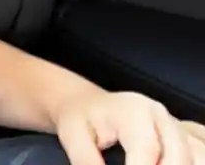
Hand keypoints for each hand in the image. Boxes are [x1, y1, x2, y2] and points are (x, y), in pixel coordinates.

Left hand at [53, 90, 204, 164]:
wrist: (90, 105)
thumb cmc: (81, 118)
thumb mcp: (72, 134)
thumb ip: (85, 159)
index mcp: (134, 111)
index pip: (147, 149)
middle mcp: (161, 117)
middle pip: (178, 157)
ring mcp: (177, 126)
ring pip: (196, 156)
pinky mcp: (185, 137)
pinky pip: (200, 153)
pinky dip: (194, 163)